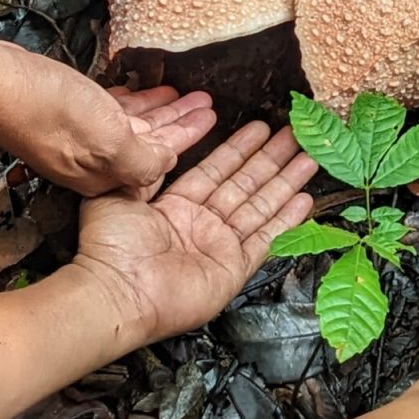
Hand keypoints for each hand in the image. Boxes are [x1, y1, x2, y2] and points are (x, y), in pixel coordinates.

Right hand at [0, 38, 218, 197]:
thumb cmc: (49, 112)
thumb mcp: (110, 142)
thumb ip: (143, 160)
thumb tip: (166, 165)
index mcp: (104, 175)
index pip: (158, 160)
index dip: (188, 138)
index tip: (211, 119)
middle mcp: (91, 160)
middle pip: (147, 141)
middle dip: (180, 124)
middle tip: (206, 103)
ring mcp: (76, 137)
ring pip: (130, 123)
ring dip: (160, 108)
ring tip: (186, 91)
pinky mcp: (64, 112)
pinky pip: (108, 108)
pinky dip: (131, 99)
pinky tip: (142, 87)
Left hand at [71, 122, 317, 347]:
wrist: (117, 291)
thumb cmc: (109, 247)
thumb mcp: (120, 194)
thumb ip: (147, 171)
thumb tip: (162, 147)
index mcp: (177, 207)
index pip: (216, 170)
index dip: (239, 149)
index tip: (260, 127)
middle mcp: (202, 225)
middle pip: (246, 185)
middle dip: (271, 159)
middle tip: (295, 135)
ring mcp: (220, 248)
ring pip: (261, 207)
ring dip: (285, 182)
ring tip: (309, 158)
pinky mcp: (233, 269)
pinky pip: (265, 240)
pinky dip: (286, 221)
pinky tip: (304, 200)